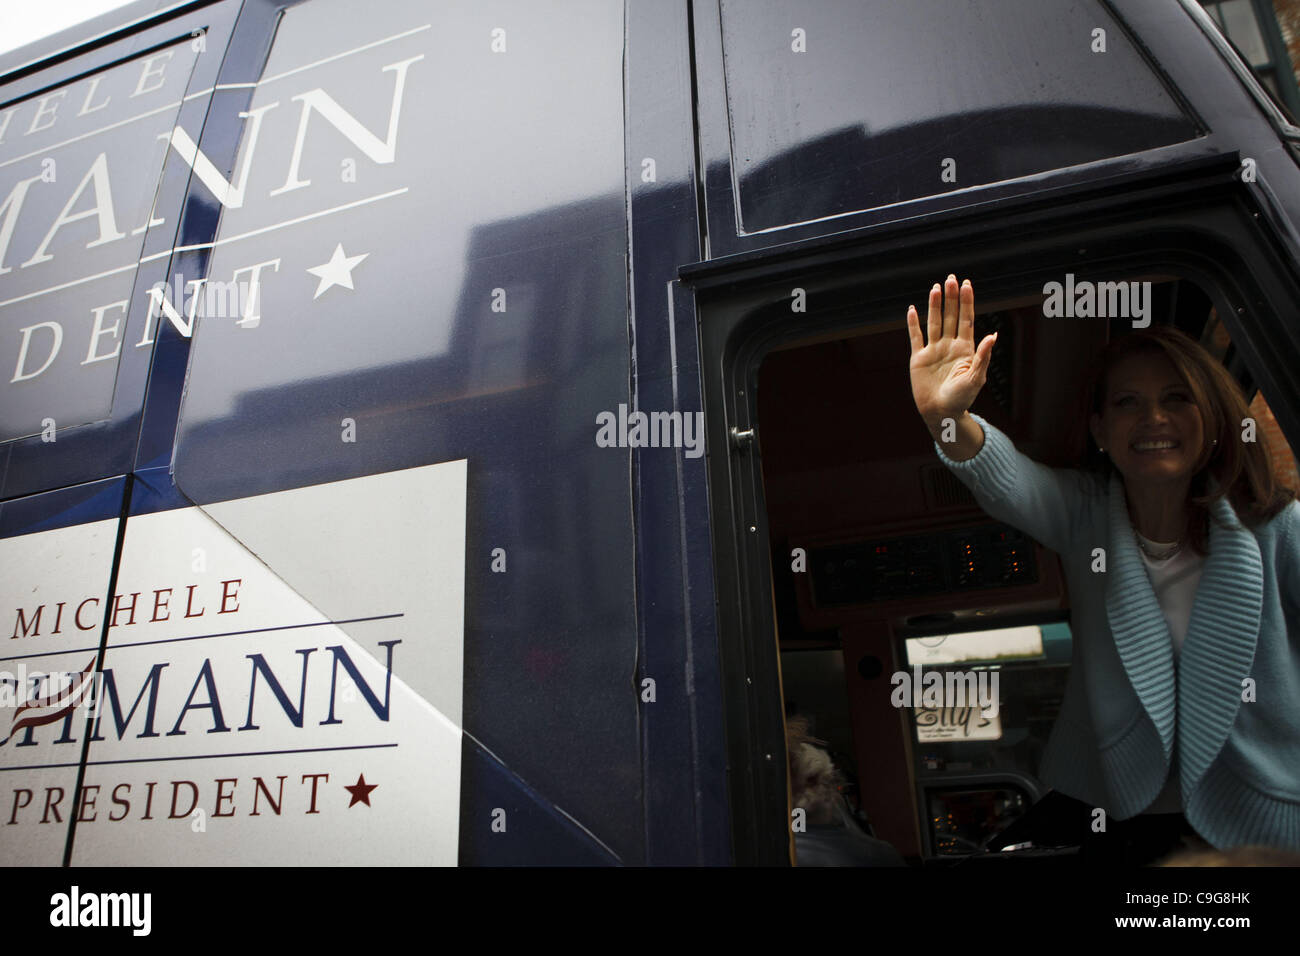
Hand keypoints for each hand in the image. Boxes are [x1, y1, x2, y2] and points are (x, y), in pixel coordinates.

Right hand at [907, 274, 996, 427]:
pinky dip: (913, 323)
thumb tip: (994, 335)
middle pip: (950, 316)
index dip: (966, 302)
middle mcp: (949, 346)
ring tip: (936, 288)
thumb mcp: (976, 377)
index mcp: (965, 349)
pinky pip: (915, 337)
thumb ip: (983, 356)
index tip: (967, 285)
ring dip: (934, 305)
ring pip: (934, 323)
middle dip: (951, 298)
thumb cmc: (962, 398)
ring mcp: (933, 350)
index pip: (966, 320)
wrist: (941, 413)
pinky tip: (912, 309)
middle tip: (951, 279)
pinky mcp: (918, 358)